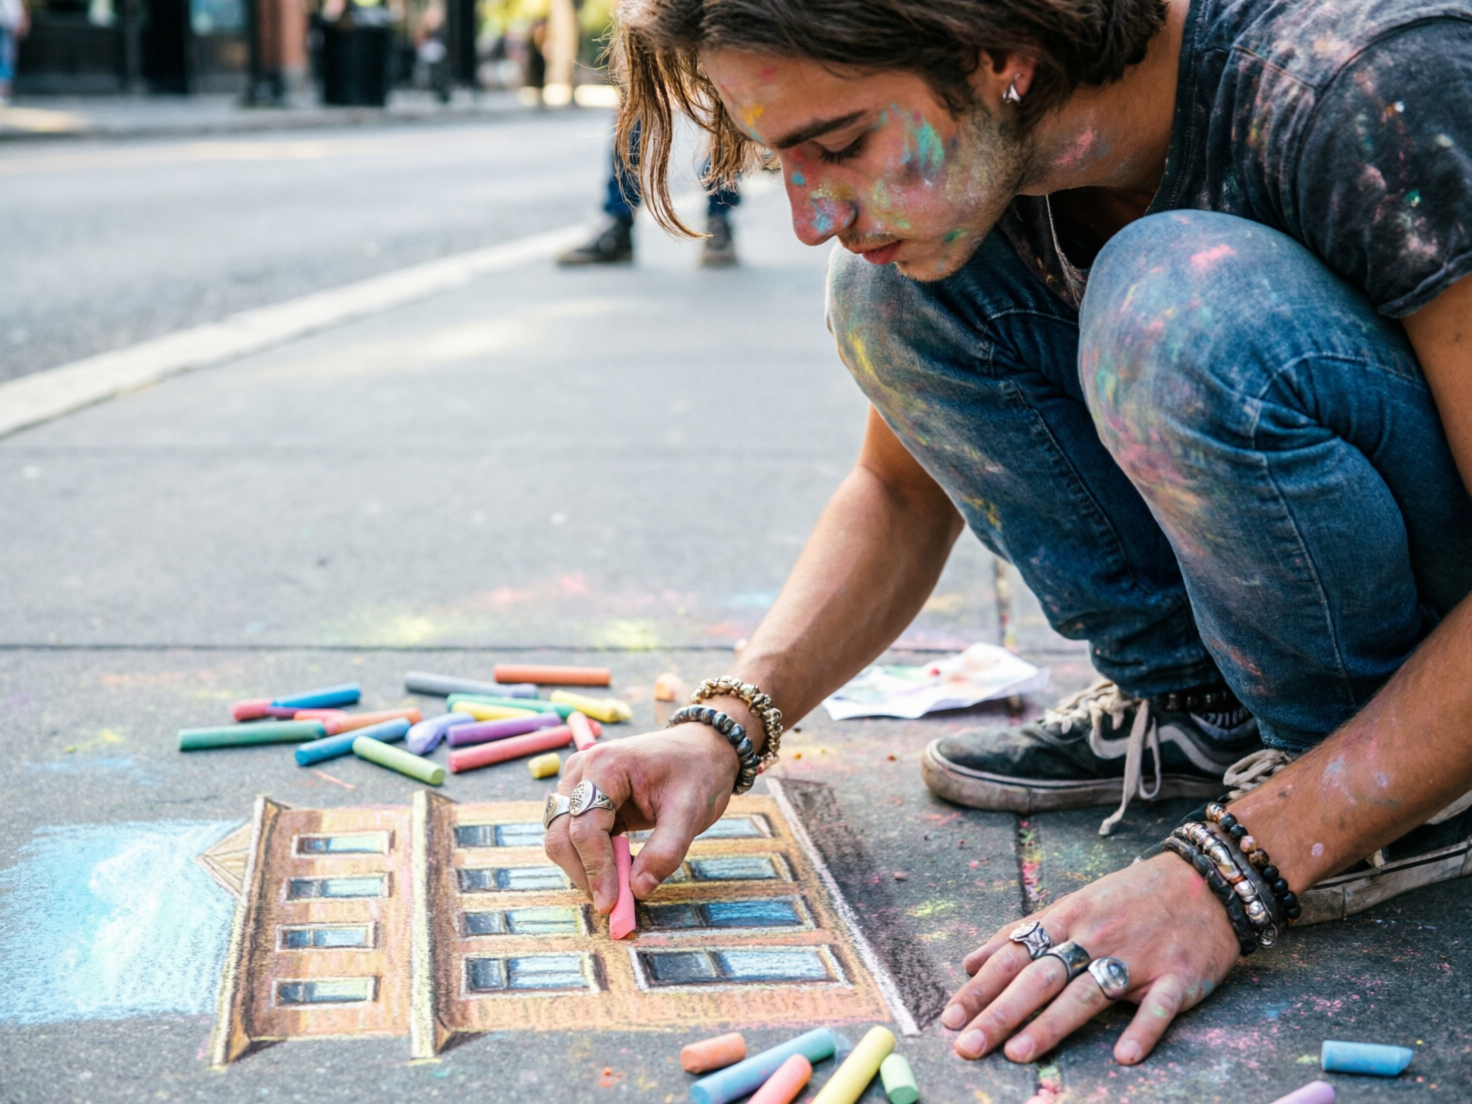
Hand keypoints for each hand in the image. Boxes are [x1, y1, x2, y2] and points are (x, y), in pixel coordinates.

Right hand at [543, 723, 738, 911]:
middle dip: (584, 873)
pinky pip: (574, 836)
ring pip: (561, 838)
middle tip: (614, 903)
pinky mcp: (583, 797)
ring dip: (585, 868)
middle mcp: (582, 770)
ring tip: (621, 885)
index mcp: (607, 765)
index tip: (612, 903)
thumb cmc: (697, 772)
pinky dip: (591, 858)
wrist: (701, 749)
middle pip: (561, 834)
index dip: (596, 869)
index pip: (584, 828)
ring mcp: (578, 783)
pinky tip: (620, 868)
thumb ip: (666, 852)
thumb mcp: (691, 812)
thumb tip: (638, 890)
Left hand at [940, 854, 1240, 1064]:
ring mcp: (1138, 957)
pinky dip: (1142, 1030)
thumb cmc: (1131, 897)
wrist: (1206, 880)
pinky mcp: (1179, 976)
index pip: (1013, 957)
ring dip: (1051, 1026)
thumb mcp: (1073, 904)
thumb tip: (970, 961)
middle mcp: (1096, 937)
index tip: (949, 1018)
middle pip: (1040, 978)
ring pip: (1087, 994)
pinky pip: (1158, 1007)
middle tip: (967, 1046)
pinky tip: (1123, 1056)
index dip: (979, 988)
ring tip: (1018, 1055)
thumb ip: (1023, 932)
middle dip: (1000, 1013)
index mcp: (1067, 919)